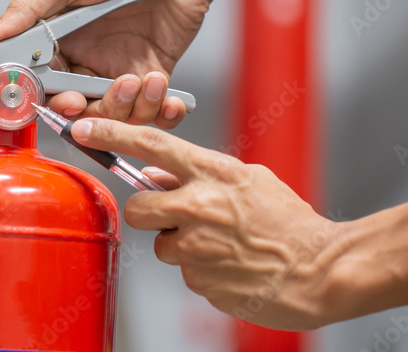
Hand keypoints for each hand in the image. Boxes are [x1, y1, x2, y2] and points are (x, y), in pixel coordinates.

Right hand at [0, 0, 219, 127]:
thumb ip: (30, 8)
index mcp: (61, 38)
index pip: (41, 81)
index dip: (44, 98)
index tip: (55, 99)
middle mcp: (88, 59)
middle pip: (77, 107)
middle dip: (84, 111)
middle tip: (87, 99)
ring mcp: (120, 71)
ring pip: (114, 116)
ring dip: (126, 107)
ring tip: (141, 81)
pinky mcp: (153, 77)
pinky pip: (151, 111)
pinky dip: (159, 110)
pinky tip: (162, 90)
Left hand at [70, 117, 338, 329]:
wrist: (322, 270)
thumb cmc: (290, 224)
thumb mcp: (249, 181)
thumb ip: (201, 175)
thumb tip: (157, 175)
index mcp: (214, 173)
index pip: (151, 144)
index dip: (112, 133)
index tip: (84, 127)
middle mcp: (199, 206)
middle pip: (138, 206)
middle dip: (150, 213)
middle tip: (177, 217)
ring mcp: (197, 246)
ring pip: (163, 244)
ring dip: (182, 246)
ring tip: (221, 246)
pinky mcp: (199, 280)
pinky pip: (184, 272)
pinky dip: (201, 270)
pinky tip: (230, 265)